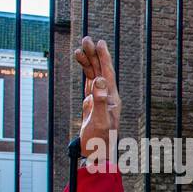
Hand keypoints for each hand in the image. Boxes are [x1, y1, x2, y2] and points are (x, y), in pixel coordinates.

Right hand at [75, 37, 120, 165]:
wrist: (96, 152)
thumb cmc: (99, 140)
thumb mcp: (99, 121)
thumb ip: (99, 101)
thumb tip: (100, 81)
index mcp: (112, 99)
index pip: (108, 74)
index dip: (104, 58)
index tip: (99, 43)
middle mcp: (108, 96)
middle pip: (101, 70)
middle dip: (94, 55)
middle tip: (86, 39)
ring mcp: (100, 98)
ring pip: (94, 74)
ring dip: (88, 61)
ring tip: (80, 47)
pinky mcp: (92, 102)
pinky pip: (88, 82)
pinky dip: (85, 71)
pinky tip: (81, 62)